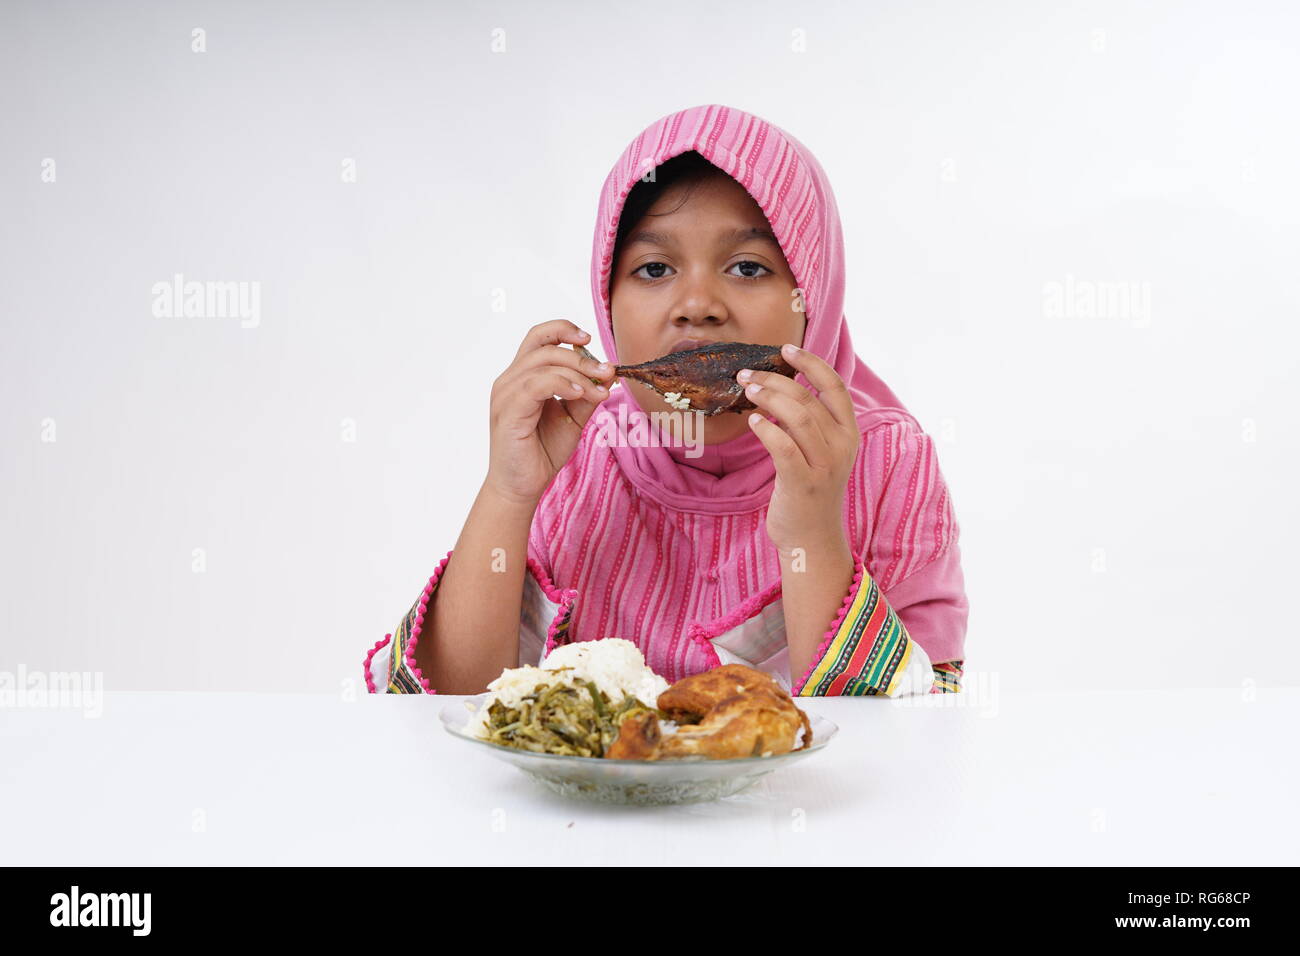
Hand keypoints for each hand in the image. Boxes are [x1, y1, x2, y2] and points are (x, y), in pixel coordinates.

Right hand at [485, 319, 614, 507]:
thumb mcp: (573, 418)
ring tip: (599, 393)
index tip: (590, 339)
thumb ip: (587, 394)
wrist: (522, 486)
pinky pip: (537, 385)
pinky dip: (563, 384)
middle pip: (545, 347)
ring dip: (578, 373)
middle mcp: (509, 381)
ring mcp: (506, 394)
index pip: (538, 337)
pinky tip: (581, 395)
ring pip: (543, 363)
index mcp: (522, 377)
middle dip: (582, 357)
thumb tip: (609, 372)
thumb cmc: (542, 451)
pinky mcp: (508, 412)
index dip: (563, 329)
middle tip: (607, 373)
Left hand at [738, 343, 860, 553]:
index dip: (812, 363)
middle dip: (775, 380)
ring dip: (768, 398)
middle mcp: (843, 446)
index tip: (787, 348)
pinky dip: (767, 428)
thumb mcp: (820, 452)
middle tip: (747, 374)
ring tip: (747, 390)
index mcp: (849, 433)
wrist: (811, 538)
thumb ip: (810, 423)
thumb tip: (778, 388)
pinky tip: (753, 420)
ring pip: (798, 417)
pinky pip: (783, 446)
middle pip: (808, 398)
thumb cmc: (809, 490)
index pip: (835, 386)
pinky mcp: (803, 482)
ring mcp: (825, 465)